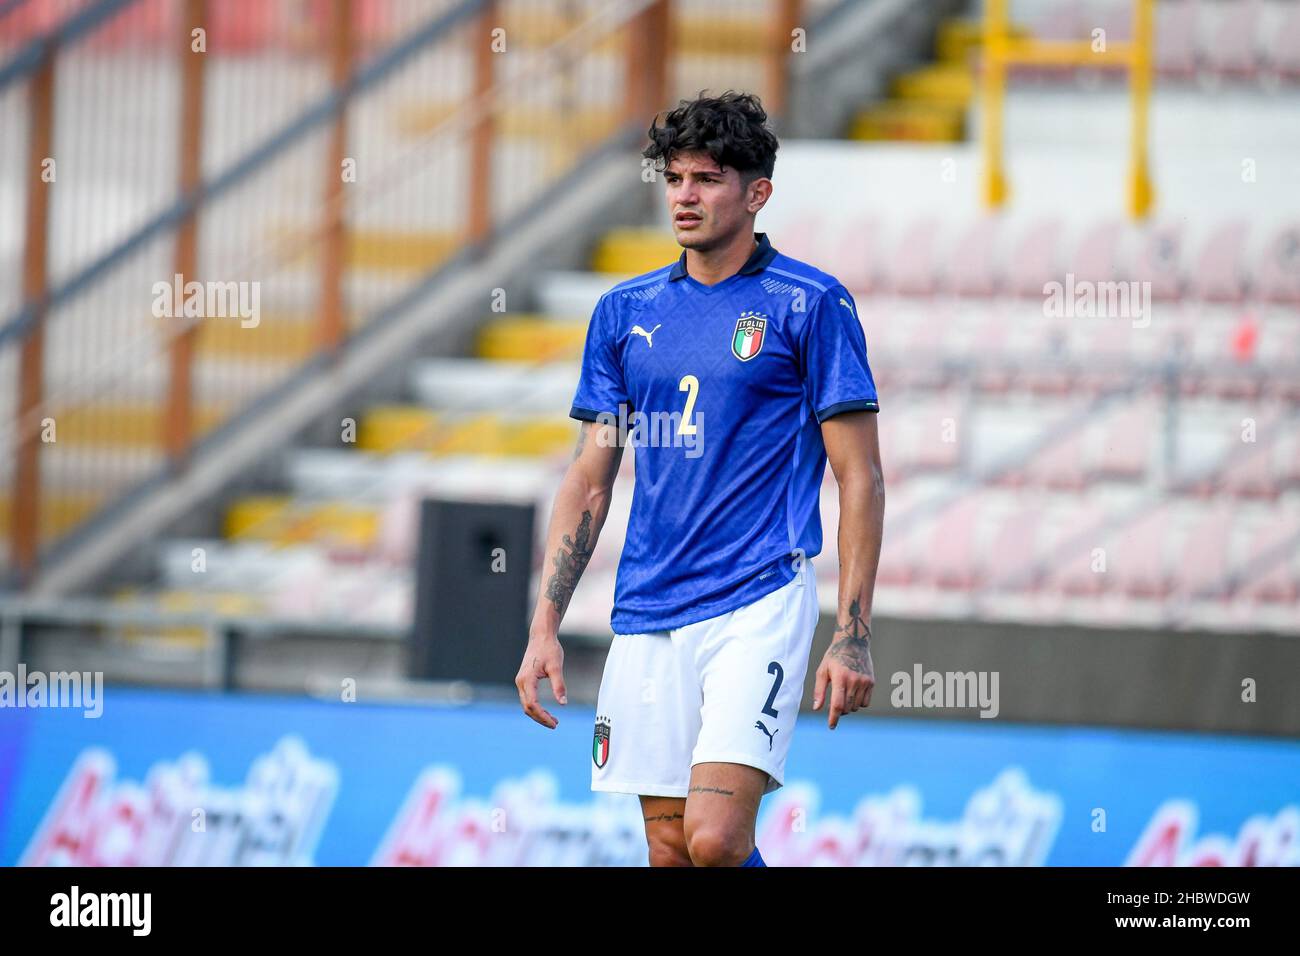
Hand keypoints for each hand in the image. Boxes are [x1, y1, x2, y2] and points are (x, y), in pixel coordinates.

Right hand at [515, 633, 566, 728]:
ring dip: (538, 714)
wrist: (541, 636)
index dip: (542, 716)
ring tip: (553, 720)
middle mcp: (521, 682)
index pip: (532, 704)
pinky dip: (536, 707)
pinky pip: (527, 699)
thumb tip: (563, 703)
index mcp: (527, 679)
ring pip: (526, 704)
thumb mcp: (556, 667)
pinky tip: (546, 711)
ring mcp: (521, 681)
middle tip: (555, 724)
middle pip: (527, 707)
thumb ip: (559, 685)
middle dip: (540, 718)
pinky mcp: (524, 680)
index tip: (554, 723)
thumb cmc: (549, 649)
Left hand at [812, 614, 873, 729]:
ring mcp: (865, 682)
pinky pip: (866, 702)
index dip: (834, 717)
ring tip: (844, 695)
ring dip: (849, 707)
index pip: (838, 704)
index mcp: (840, 678)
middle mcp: (854, 681)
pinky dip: (859, 703)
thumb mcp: (822, 671)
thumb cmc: (834, 657)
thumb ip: (819, 690)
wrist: (853, 643)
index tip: (831, 726)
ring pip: (857, 707)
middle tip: (835, 704)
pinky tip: (853, 694)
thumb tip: (817, 709)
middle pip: (847, 708)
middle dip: (840, 711)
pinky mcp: (871, 682)